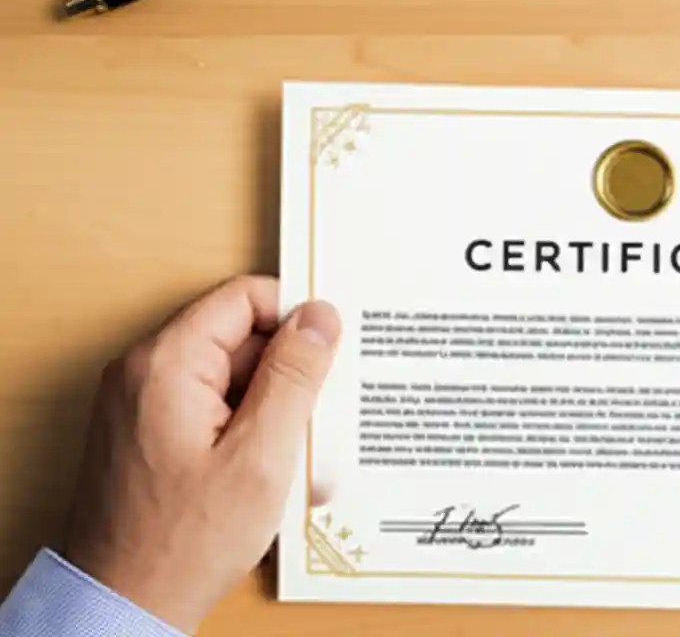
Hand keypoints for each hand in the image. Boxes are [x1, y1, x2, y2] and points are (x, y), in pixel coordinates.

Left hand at [64, 276, 340, 632]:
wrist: (125, 605)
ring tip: (290, 461)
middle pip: (239, 338)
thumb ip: (294, 376)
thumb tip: (319, 316)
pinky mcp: (149, 432)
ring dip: (272, 410)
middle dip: (287, 375)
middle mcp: (145, 373)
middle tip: (315, 423)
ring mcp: (143, 403)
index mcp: (167, 364)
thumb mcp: (261, 455)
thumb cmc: (184, 542)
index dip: (295, 318)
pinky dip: (247, 432)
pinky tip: (266, 474)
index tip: (330, 352)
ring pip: (231, 377)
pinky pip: (213, 408)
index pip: (244, 298)